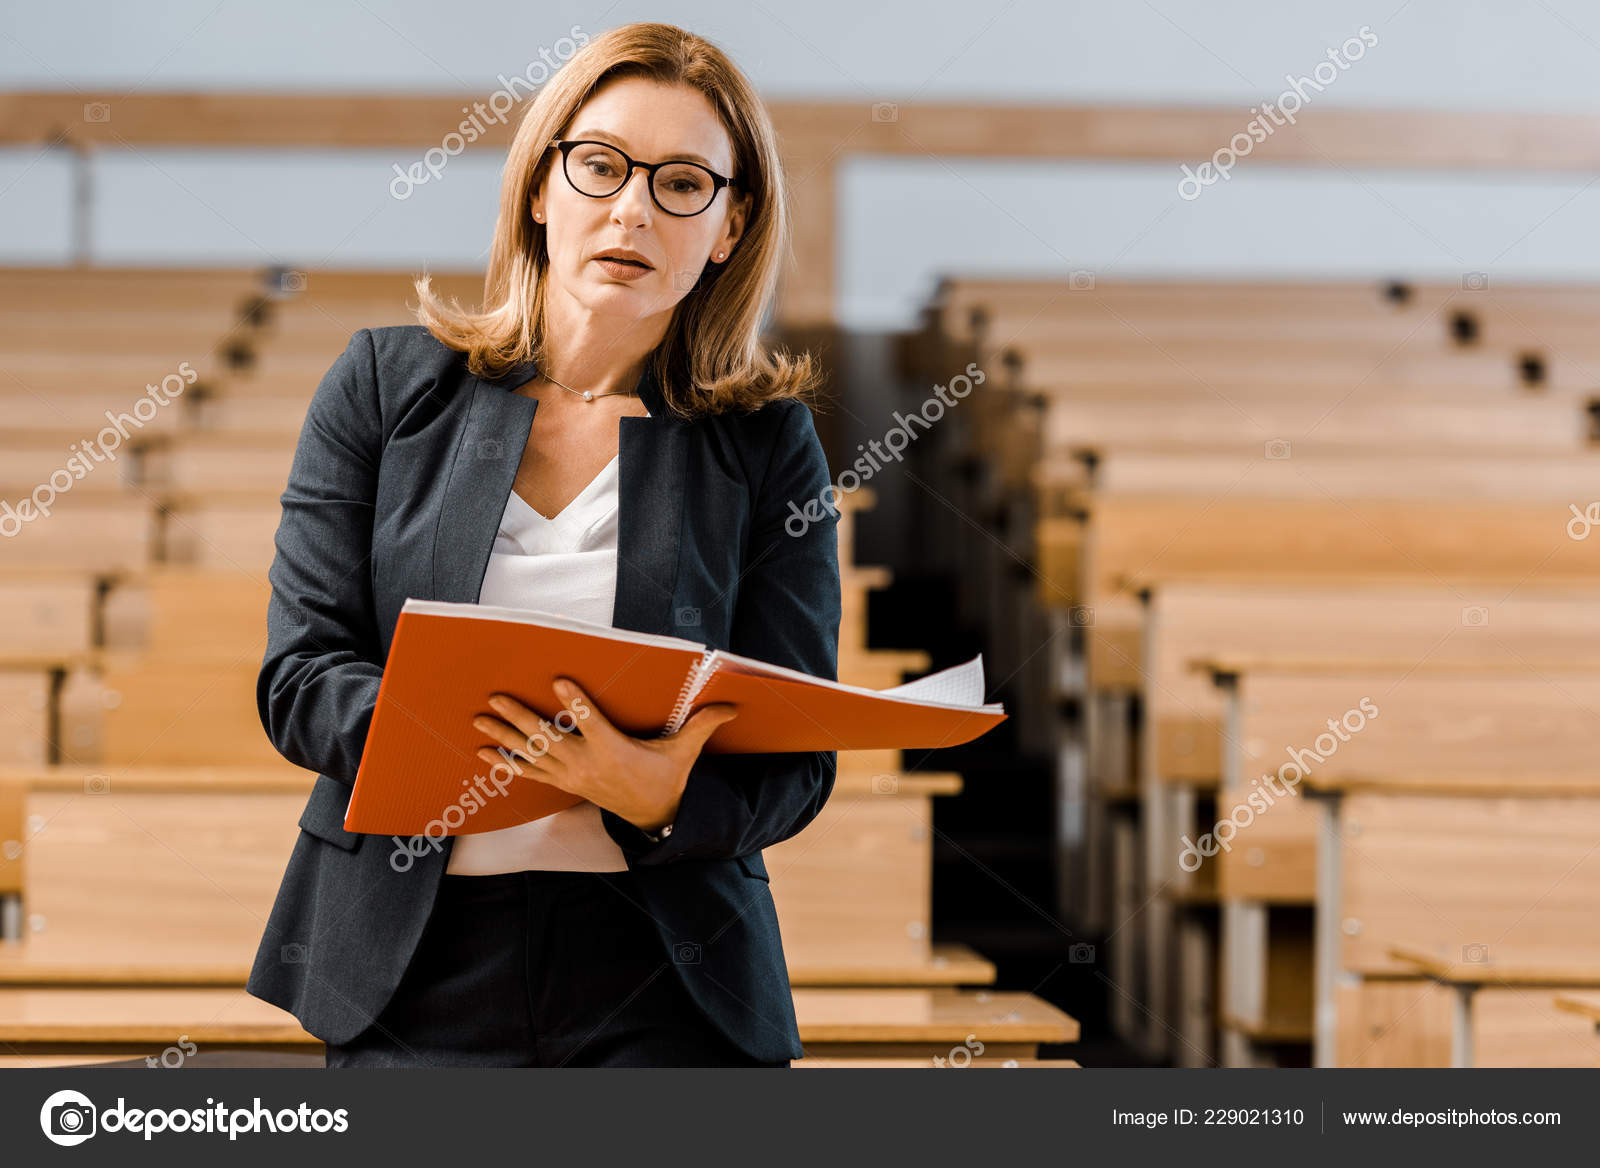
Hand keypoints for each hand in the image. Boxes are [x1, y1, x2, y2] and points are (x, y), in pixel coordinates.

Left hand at [472, 677, 738, 833]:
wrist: (652, 817)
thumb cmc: (666, 776)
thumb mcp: (685, 752)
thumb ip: (702, 725)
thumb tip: (731, 705)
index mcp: (614, 750)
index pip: (592, 722)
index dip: (576, 702)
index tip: (558, 681)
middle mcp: (587, 764)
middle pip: (548, 738)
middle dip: (520, 718)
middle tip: (496, 699)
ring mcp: (571, 776)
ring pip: (532, 754)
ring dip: (504, 737)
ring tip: (479, 720)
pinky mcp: (564, 782)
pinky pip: (529, 773)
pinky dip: (506, 762)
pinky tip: (482, 752)